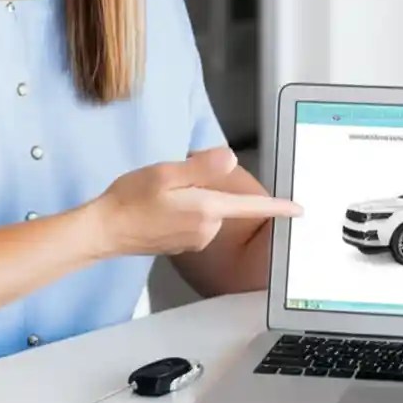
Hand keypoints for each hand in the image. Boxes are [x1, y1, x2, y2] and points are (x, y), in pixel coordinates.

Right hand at [86, 148, 302, 258]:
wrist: (104, 230)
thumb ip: (202, 167)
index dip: (278, 208)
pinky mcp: (184, 244)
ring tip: (159, 196)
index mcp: (207, 209)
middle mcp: (207, 229)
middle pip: (221, 200)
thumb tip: (230, 158)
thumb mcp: (166, 173)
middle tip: (169, 182)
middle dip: (203, 185)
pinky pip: (194, 220)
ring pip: (207, 209)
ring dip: (191, 198)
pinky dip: (181, 210)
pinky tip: (157, 208)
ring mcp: (195, 239)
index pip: (252, 208)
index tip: (299, 210)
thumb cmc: (130, 201)